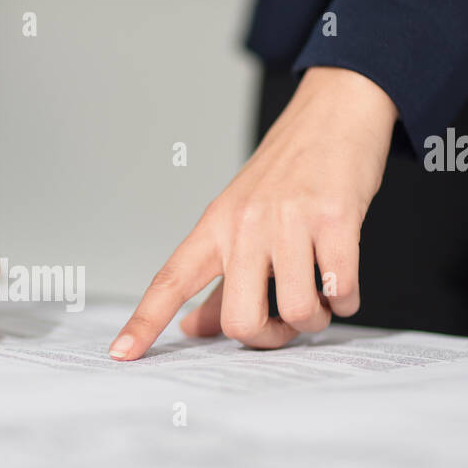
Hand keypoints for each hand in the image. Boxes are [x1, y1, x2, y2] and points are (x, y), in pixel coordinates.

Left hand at [108, 67, 397, 359]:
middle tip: (285, 325)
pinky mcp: (335, 216)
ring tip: (322, 298)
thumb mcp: (239, 221)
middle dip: (269, 338)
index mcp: (214, 228)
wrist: (333, 112)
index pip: (171, 280)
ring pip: (297, 310)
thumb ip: (217, 283)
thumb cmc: (287, 174)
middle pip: (240, 318)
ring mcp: (289, 220)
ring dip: (316, 319)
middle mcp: (244, 224)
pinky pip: (341, 288)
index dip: (143, 321)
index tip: (120, 354)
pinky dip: (347, 300)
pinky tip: (344, 286)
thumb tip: (190, 330)